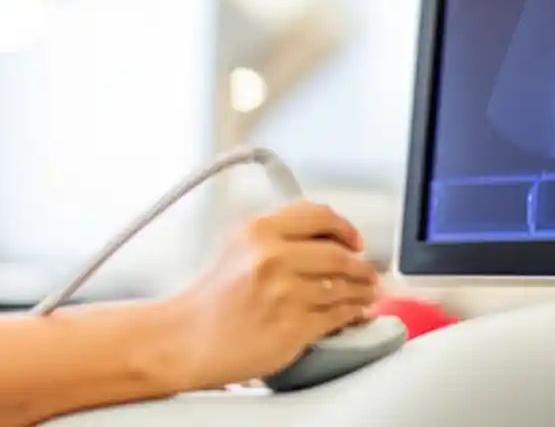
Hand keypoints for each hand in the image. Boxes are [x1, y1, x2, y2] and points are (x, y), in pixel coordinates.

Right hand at [169, 201, 380, 390]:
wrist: (187, 338)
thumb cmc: (211, 298)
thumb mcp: (238, 246)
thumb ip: (278, 234)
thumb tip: (325, 236)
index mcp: (259, 230)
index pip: (319, 216)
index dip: (345, 228)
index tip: (355, 240)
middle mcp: (273, 256)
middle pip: (339, 253)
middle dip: (361, 264)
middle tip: (368, 271)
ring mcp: (285, 292)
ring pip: (344, 285)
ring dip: (363, 290)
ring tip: (368, 292)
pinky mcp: (293, 326)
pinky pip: (338, 316)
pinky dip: (355, 313)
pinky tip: (357, 312)